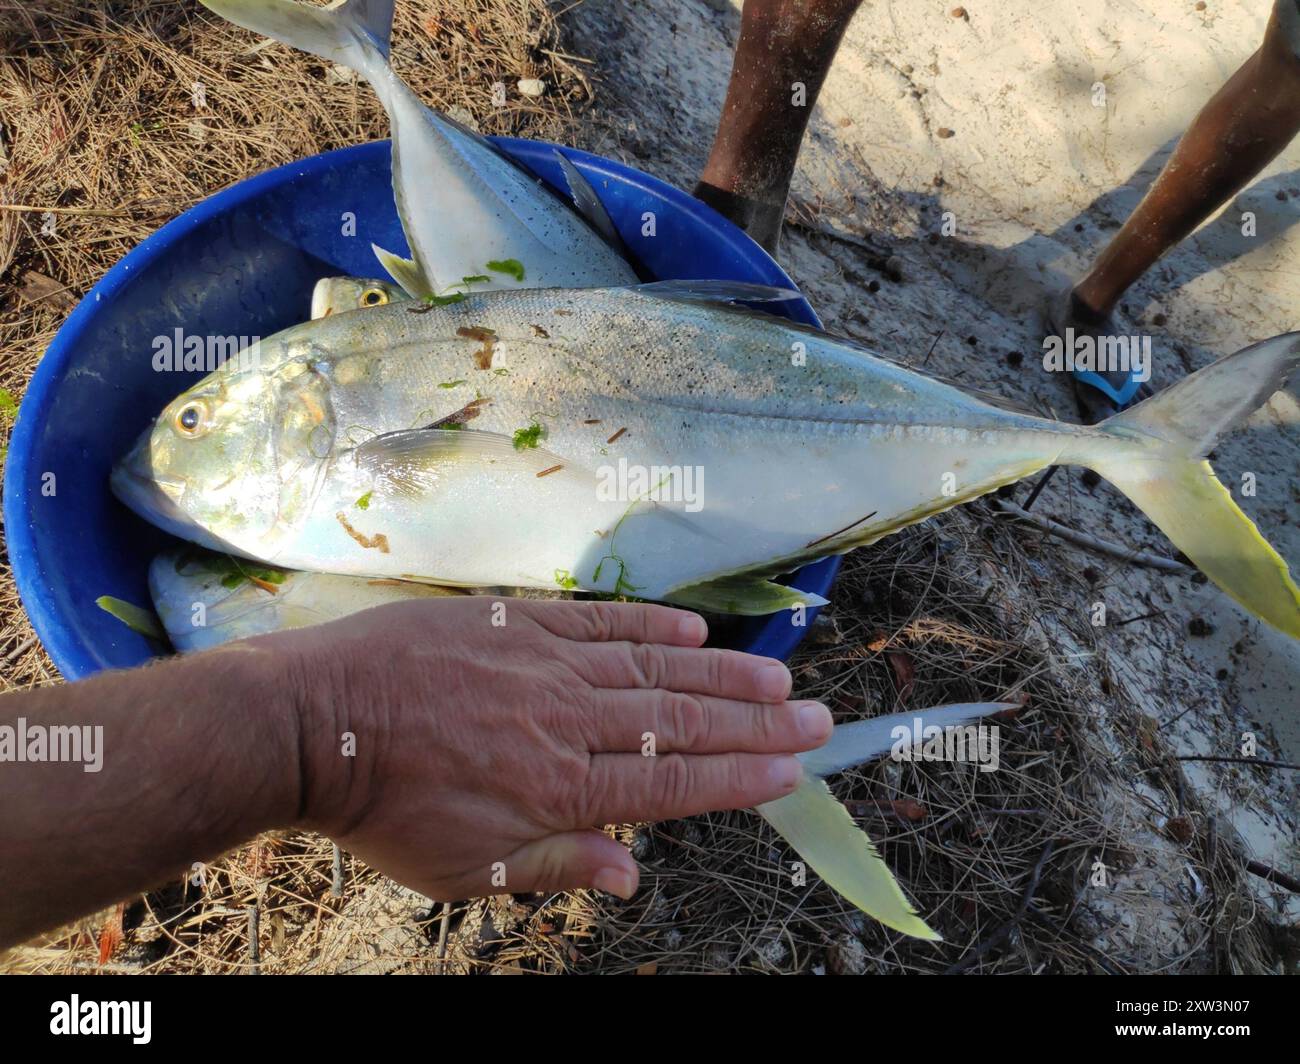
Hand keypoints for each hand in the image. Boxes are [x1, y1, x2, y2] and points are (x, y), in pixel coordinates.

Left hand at [284, 597, 831, 900]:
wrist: (317, 723)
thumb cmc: (387, 809)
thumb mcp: (465, 867)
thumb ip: (556, 867)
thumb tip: (633, 873)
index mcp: (558, 788)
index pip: (671, 782)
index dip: (738, 778)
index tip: (791, 772)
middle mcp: (566, 720)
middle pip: (680, 720)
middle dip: (756, 724)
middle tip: (816, 719)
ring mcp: (544, 663)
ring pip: (652, 667)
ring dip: (722, 673)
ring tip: (779, 676)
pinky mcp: (516, 621)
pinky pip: (599, 620)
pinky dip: (650, 625)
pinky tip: (695, 629)